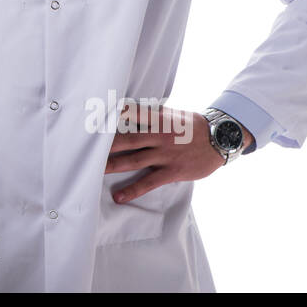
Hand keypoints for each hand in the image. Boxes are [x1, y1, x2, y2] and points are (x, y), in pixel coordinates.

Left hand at [103, 102, 253, 203]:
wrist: (220, 140)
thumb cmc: (194, 126)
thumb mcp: (174, 115)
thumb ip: (153, 115)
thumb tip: (130, 110)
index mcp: (159, 119)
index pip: (131, 113)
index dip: (112, 113)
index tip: (94, 115)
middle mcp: (159, 135)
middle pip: (127, 138)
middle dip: (106, 143)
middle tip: (85, 145)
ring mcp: (165, 154)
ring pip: (133, 159)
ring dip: (113, 165)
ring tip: (94, 170)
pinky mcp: (172, 171)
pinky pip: (149, 182)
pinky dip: (133, 190)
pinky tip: (119, 196)